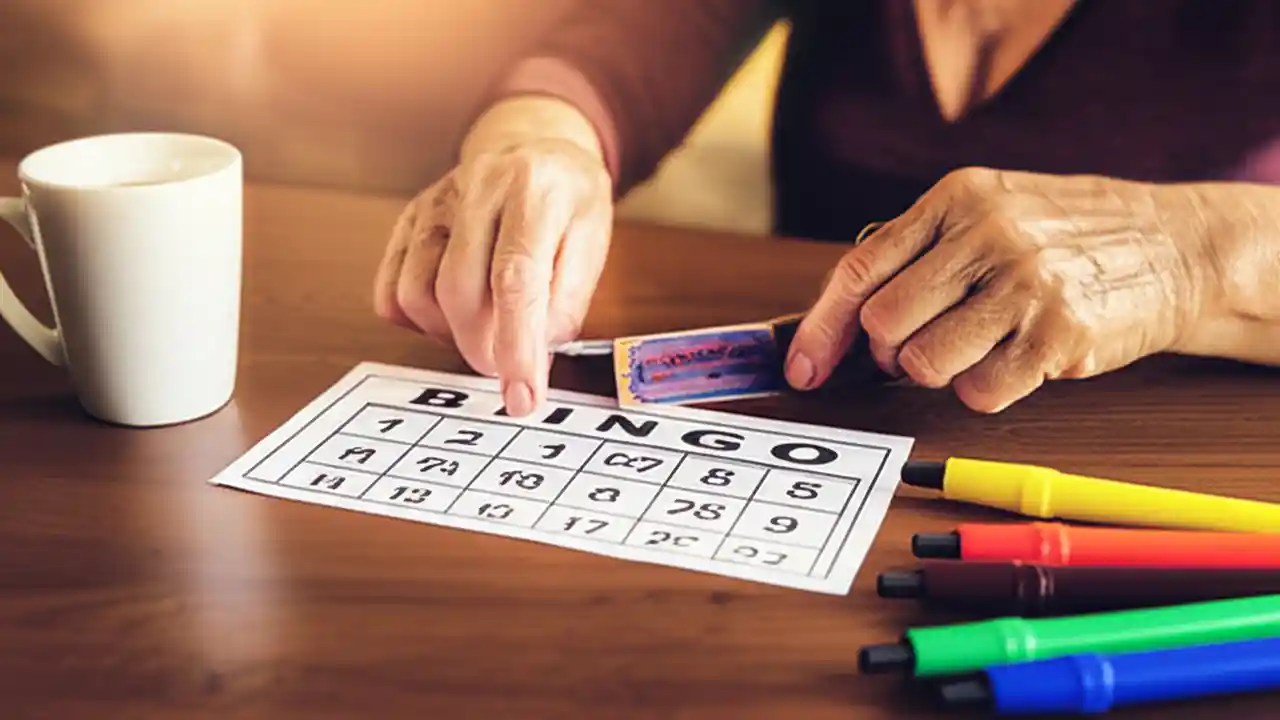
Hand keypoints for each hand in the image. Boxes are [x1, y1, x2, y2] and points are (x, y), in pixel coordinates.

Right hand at [373, 136, 612, 415]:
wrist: (534, 143)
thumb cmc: (568, 200)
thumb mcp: (593, 241)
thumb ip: (566, 300)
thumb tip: (534, 354)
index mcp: (535, 191)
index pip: (516, 281)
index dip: (517, 348)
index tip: (523, 397)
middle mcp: (478, 188)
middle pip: (459, 292)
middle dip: (483, 349)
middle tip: (507, 365)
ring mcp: (436, 202)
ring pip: (418, 293)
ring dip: (449, 333)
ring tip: (484, 327)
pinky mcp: (409, 218)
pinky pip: (392, 287)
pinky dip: (417, 318)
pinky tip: (451, 313)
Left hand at [785, 167, 1214, 411]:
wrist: (1176, 244)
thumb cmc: (1065, 235)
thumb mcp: (989, 210)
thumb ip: (919, 250)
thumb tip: (839, 321)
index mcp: (956, 198)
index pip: (860, 271)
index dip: (821, 329)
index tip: (802, 370)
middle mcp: (986, 235)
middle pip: (883, 326)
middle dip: (890, 353)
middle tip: (920, 346)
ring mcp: (1025, 284)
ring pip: (924, 363)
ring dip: (938, 371)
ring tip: (976, 347)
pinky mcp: (1060, 336)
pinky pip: (979, 393)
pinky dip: (984, 390)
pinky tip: (1014, 360)